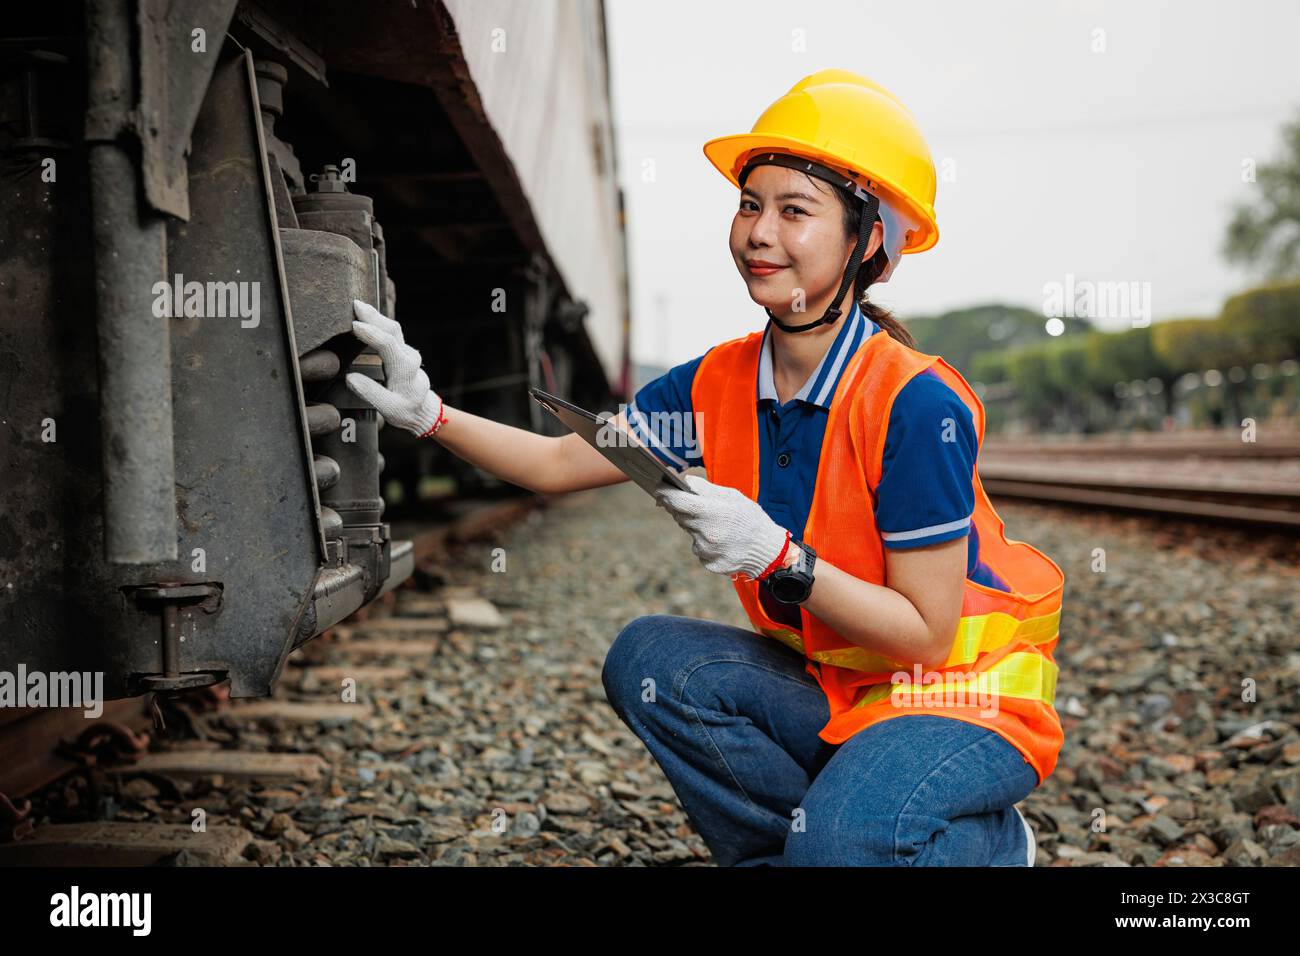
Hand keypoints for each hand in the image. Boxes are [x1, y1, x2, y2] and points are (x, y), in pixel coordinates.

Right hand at [345, 300, 445, 436]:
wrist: (423, 410)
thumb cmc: (406, 411)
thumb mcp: (389, 409)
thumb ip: (371, 393)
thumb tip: (350, 377)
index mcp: (405, 371)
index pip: (388, 346)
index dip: (371, 334)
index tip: (355, 325)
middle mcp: (409, 357)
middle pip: (392, 331)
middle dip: (374, 316)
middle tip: (356, 304)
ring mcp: (407, 352)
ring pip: (393, 329)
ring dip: (376, 316)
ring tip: (359, 306)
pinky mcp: (403, 351)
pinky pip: (391, 333)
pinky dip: (379, 323)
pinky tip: (367, 317)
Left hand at [653, 474, 791, 580]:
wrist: (769, 551)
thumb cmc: (751, 519)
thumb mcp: (733, 497)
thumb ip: (706, 489)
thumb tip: (684, 481)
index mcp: (712, 512)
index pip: (678, 501)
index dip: (665, 493)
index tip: (658, 488)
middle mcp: (707, 533)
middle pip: (681, 516)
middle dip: (683, 508)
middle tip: (698, 505)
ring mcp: (707, 551)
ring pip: (690, 532)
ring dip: (697, 527)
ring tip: (719, 526)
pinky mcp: (709, 564)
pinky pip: (699, 548)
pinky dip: (706, 543)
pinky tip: (722, 541)